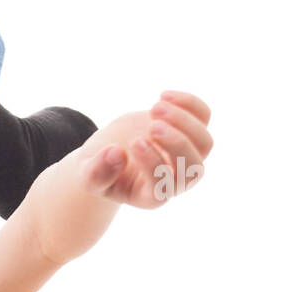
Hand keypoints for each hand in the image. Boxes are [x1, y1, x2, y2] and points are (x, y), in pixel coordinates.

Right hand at [76, 91, 212, 208]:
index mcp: (151, 196)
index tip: (134, 142)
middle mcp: (176, 180)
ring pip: (204, 143)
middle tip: (153, 126)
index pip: (164, 186)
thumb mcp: (87, 175)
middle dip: (177, 145)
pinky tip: (162, 96)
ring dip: (184, 122)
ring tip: (155, 107)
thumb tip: (116, 154)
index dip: (154, 164)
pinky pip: (203, 117)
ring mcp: (186, 155)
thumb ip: (96, 172)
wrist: (110, 151)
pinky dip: (189, 104)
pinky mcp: (189, 130)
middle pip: (194, 169)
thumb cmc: (99, 167)